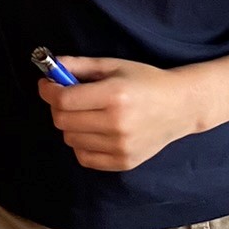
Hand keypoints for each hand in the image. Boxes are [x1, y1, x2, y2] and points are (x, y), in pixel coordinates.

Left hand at [37, 56, 200, 171]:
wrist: (181, 107)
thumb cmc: (145, 81)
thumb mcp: (114, 65)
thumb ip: (80, 65)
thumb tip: (50, 66)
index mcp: (115, 95)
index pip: (63, 100)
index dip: (48, 91)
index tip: (47, 85)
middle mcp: (117, 124)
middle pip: (62, 121)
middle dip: (58, 107)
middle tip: (68, 98)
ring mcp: (121, 146)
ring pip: (70, 139)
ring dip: (71, 125)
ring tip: (87, 114)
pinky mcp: (124, 162)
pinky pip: (84, 157)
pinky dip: (82, 144)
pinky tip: (95, 131)